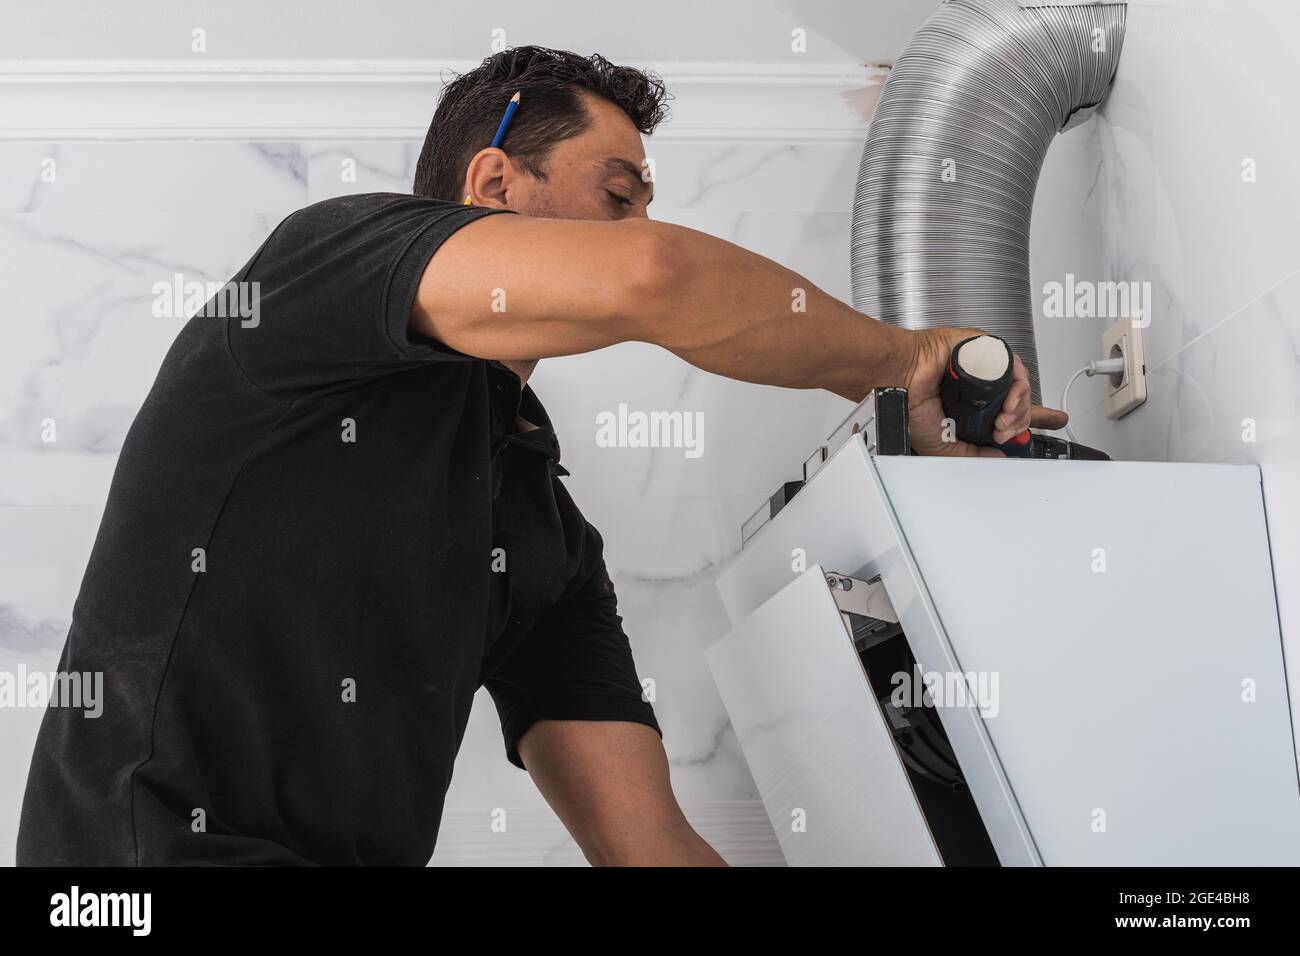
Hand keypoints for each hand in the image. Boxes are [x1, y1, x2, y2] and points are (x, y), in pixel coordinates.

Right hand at [901, 327, 1068, 456]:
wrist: (900, 379)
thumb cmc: (909, 402)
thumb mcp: (942, 444)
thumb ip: (970, 454)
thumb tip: (997, 457)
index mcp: (974, 407)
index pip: (1011, 411)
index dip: (1036, 418)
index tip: (1056, 421)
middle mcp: (982, 387)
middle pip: (1021, 404)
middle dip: (1021, 423)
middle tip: (1006, 433)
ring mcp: (985, 368)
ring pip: (1021, 387)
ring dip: (1019, 408)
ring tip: (1003, 421)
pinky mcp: (986, 350)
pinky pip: (1014, 367)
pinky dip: (1017, 387)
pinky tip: (1006, 400)